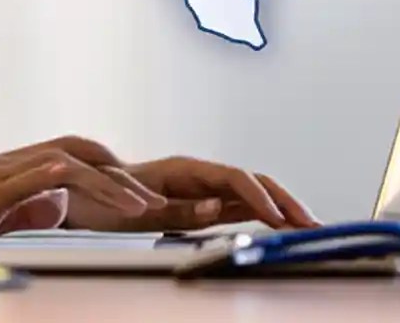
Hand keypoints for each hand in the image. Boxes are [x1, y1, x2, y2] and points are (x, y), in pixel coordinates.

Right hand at [0, 139, 161, 244]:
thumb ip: (21, 207)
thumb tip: (60, 205)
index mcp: (10, 172)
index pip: (72, 159)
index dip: (111, 172)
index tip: (142, 195)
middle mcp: (7, 165)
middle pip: (79, 151)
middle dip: (122, 174)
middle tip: (157, 202)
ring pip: (64, 162)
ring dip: (108, 183)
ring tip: (142, 208)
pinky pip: (24, 177)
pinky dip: (57, 177)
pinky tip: (81, 183)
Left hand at [64, 155, 320, 231]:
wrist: (87, 196)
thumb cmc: (107, 199)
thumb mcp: (138, 207)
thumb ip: (179, 208)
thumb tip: (216, 206)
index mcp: (183, 169)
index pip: (232, 177)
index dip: (258, 196)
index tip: (279, 216)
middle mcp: (198, 175)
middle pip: (252, 181)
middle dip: (284, 201)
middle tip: (313, 225)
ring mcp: (204, 188)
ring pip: (252, 192)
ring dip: (282, 208)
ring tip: (310, 228)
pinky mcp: (205, 202)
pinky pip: (242, 205)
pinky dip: (266, 215)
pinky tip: (284, 229)